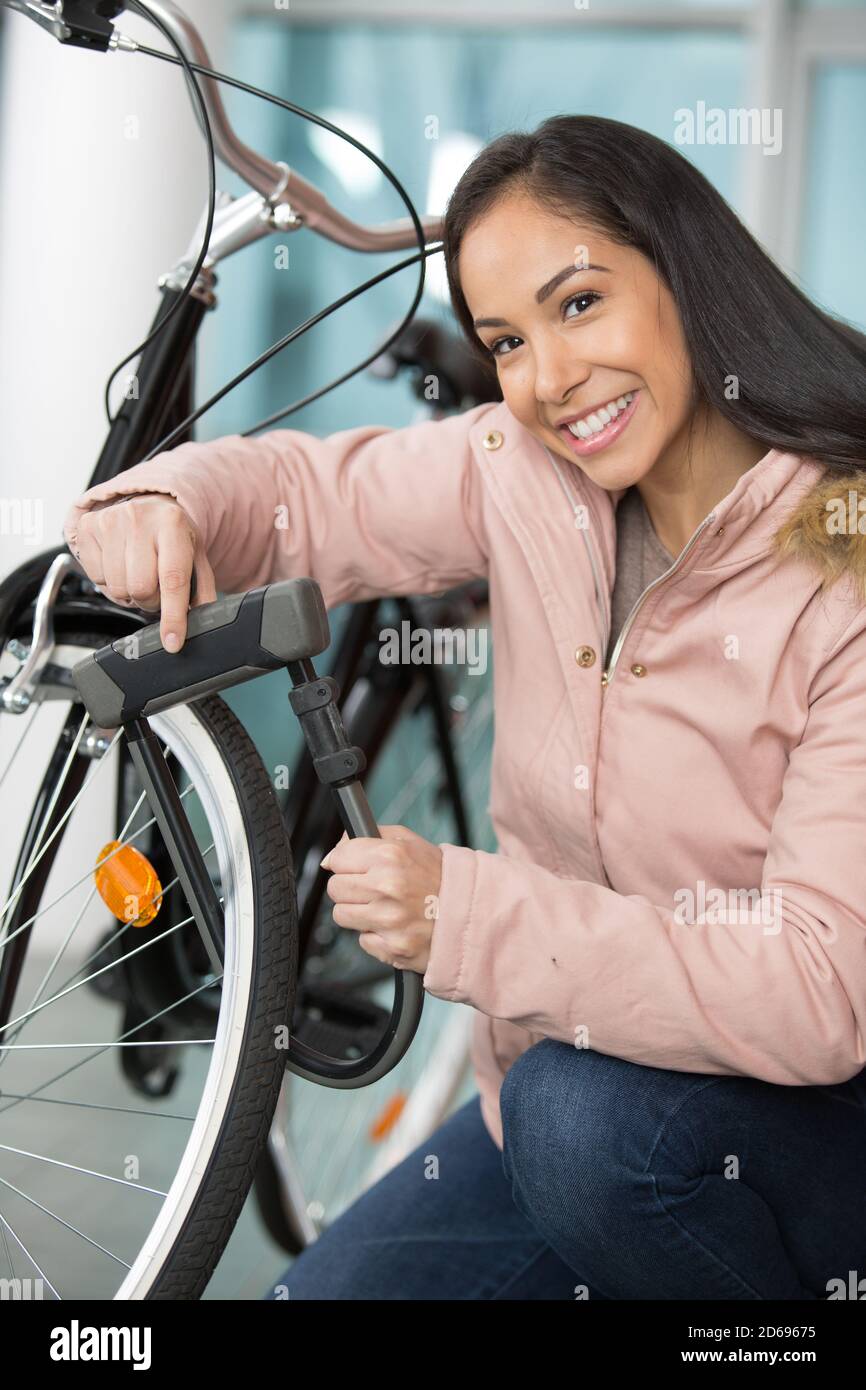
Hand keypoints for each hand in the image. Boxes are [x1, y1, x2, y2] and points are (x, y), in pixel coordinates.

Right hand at [63, 492, 216, 651]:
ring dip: (130, 593)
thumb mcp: (195, 555)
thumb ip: (200, 590)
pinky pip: (97, 579)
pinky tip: (120, 566)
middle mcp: (140, 519)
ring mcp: (110, 521)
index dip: (172, 616)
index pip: (173, 579)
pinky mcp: (88, 528)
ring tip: (138, 575)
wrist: (146, 504)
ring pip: (117, 588)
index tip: (172, 641)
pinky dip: (110, 582)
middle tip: (156, 588)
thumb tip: (200, 623)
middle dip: (151, 600)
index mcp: (172, 524)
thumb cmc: (172, 534)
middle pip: (141, 589)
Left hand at [321, 824, 442, 973]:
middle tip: (373, 889)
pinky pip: (363, 940)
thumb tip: (332, 853)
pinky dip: (375, 935)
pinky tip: (395, 926)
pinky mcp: (392, 947)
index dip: (345, 863)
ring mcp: (388, 920)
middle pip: (335, 888)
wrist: (472, 913)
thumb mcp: (409, 841)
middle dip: (350, 888)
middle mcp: (387, 886)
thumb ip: (369, 836)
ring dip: (358, 912)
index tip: (356, 867)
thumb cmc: (439, 877)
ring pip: (342, 915)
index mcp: (389, 856)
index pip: (337, 858)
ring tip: (384, 907)